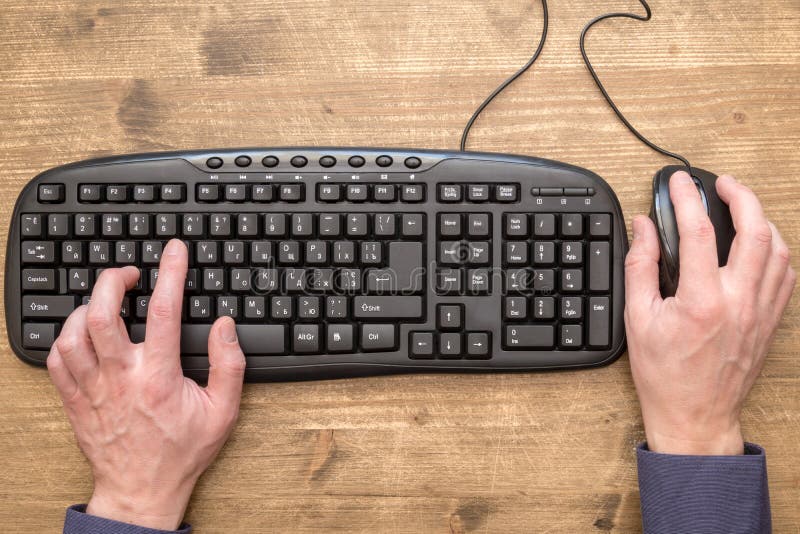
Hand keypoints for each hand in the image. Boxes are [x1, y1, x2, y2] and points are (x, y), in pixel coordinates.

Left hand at [46, 239, 245, 529]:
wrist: (141, 491)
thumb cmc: (181, 451)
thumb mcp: (223, 412)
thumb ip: (229, 365)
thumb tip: (224, 326)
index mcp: (158, 378)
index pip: (162, 312)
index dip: (170, 273)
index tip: (174, 252)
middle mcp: (120, 379)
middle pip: (102, 314)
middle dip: (114, 280)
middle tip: (131, 274)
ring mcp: (92, 389)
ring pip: (73, 333)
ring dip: (88, 306)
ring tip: (107, 301)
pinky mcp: (74, 400)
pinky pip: (56, 358)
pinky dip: (66, 336)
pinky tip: (84, 333)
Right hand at [624, 171, 794, 454]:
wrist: (696, 416)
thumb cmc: (664, 374)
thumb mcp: (637, 318)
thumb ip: (641, 266)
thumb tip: (644, 228)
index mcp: (702, 300)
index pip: (699, 231)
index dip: (687, 198)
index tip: (680, 182)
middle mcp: (739, 301)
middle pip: (755, 230)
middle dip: (740, 195)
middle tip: (721, 183)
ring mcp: (761, 311)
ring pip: (778, 249)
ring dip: (762, 219)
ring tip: (740, 208)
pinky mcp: (771, 321)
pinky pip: (785, 274)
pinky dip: (775, 250)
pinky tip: (758, 245)